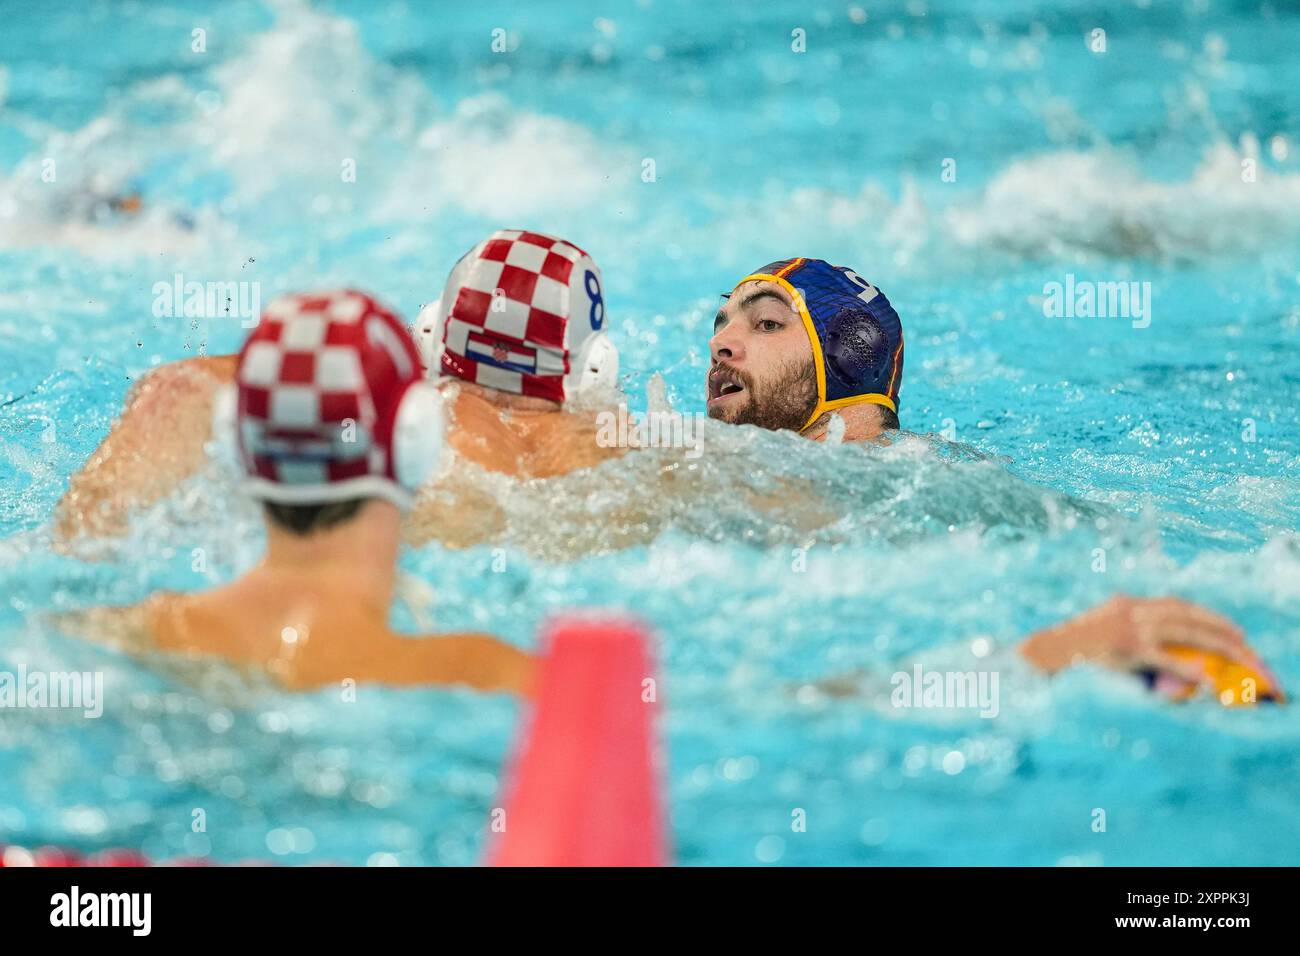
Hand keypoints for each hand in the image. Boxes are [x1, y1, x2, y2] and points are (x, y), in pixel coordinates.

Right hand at [1020, 595, 1274, 688]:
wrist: (1044, 655)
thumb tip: (1151, 653)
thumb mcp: (1098, 633)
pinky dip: (1188, 667)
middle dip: (1218, 624)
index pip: (1173, 603)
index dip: (1201, 613)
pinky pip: (1166, 658)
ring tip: (1239, 654)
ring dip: (1217, 642)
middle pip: (1186, 612)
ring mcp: (1130, 628)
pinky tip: (1205, 678)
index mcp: (1124, 604)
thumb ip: (1123, 634)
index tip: (1221, 624)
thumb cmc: (1068, 653)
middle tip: (1242, 639)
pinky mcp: (1127, 649)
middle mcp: (1130, 610)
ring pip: (1185, 630)